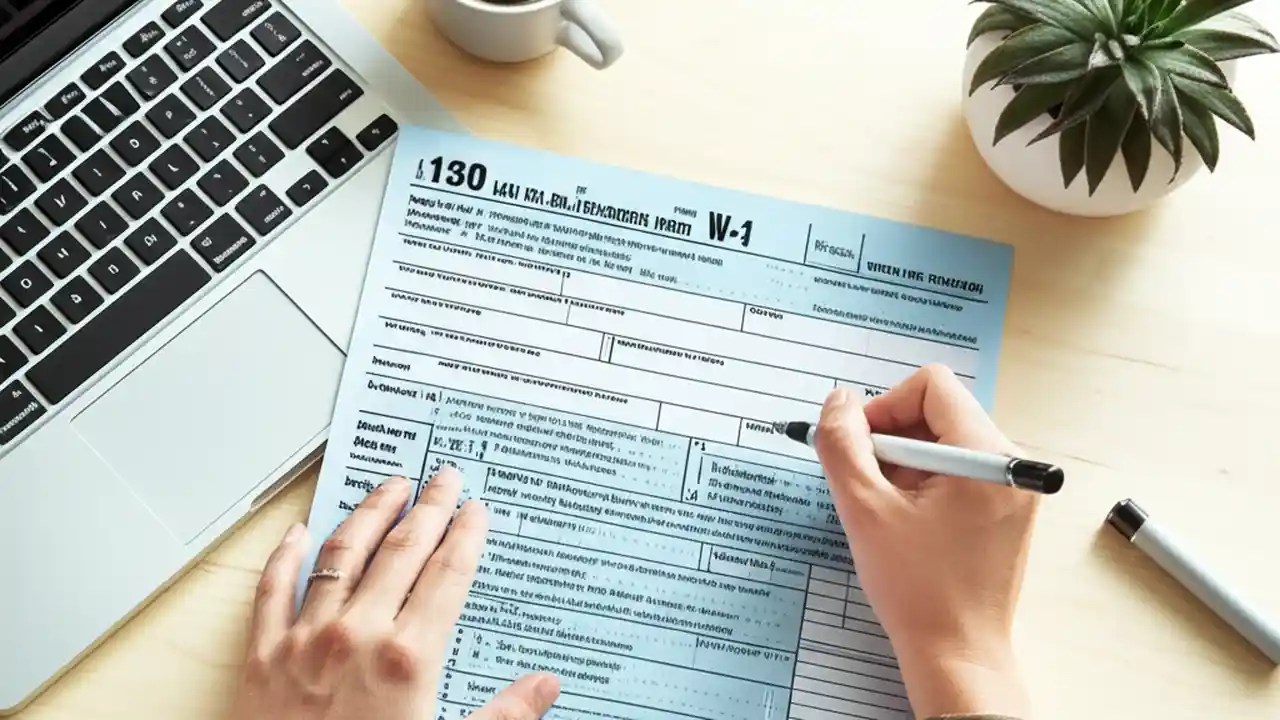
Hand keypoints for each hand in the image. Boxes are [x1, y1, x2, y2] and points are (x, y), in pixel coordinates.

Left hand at [229, 470, 559, 719]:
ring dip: (368, 514)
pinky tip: (298, 533)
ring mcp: (306, 641)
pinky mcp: (262, 657)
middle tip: (443, 478)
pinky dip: (285, 557)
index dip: (466, 535)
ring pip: (340, 555)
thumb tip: (545, 687)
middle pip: (401, 551)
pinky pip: (272, 591)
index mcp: (409, 659)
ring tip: (389, 486)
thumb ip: (501, 716)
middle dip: (428, 508)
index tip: (475, 511)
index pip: (448, 574)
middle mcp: (357, 636)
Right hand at [813, 366, 1035, 718]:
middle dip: (893, 438)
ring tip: (887, 510)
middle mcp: (1010, 462)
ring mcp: (1012, 487)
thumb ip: (842, 444)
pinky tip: (906, 522)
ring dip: (904, 464)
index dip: (884, 406)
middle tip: (868, 484)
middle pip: (938, 411)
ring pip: (943, 441)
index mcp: (986, 455)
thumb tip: (839, 402)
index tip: (860, 448)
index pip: (931, 386)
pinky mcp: (1007, 508)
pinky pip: (957, 469)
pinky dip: (923, 483)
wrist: (957, 654)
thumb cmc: (916, 589)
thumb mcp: (864, 509)